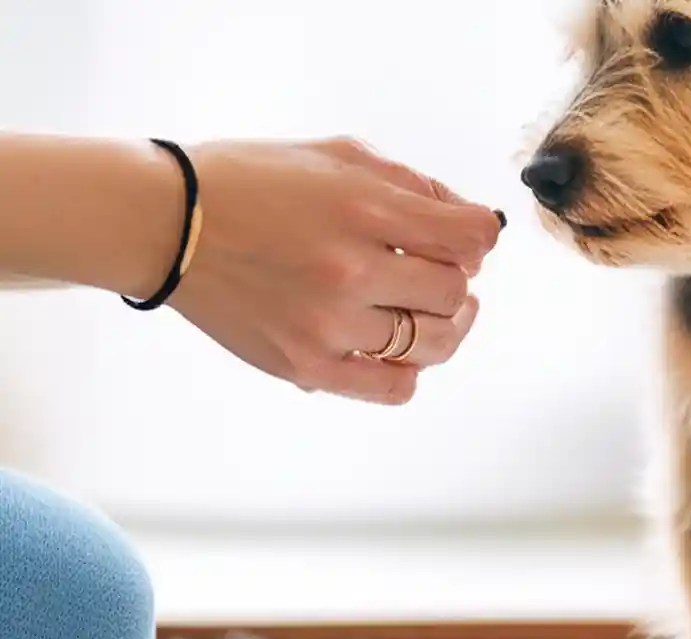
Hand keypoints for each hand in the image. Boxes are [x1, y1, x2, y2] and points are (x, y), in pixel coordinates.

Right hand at [168, 136, 502, 404]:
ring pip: (434, 342)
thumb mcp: (335, 156)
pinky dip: (411, 371)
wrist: (166, 224)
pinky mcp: (307, 365)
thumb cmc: (250, 182)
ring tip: (436, 310)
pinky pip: (393, 387)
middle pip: (455, 291)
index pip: (471, 237)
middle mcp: (351, 270)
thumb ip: (409, 183)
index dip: (480, 235)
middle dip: (457, 277)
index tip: (468, 236)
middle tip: (439, 271)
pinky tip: (401, 348)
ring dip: (447, 324)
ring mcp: (330, 324)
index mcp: (364, 210)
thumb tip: (466, 217)